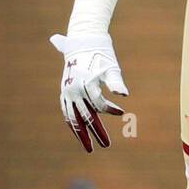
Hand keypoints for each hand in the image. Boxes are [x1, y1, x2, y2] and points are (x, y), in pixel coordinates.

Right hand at [49, 32, 128, 152]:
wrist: (82, 40)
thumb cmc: (101, 54)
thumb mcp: (111, 66)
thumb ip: (115, 81)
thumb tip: (124, 94)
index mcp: (85, 81)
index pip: (98, 102)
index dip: (110, 109)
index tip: (121, 112)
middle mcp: (74, 89)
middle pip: (86, 115)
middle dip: (96, 132)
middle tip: (106, 145)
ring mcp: (67, 92)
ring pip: (74, 117)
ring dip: (83, 134)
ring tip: (91, 148)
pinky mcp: (64, 92)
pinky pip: (67, 113)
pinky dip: (73, 124)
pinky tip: (80, 135)